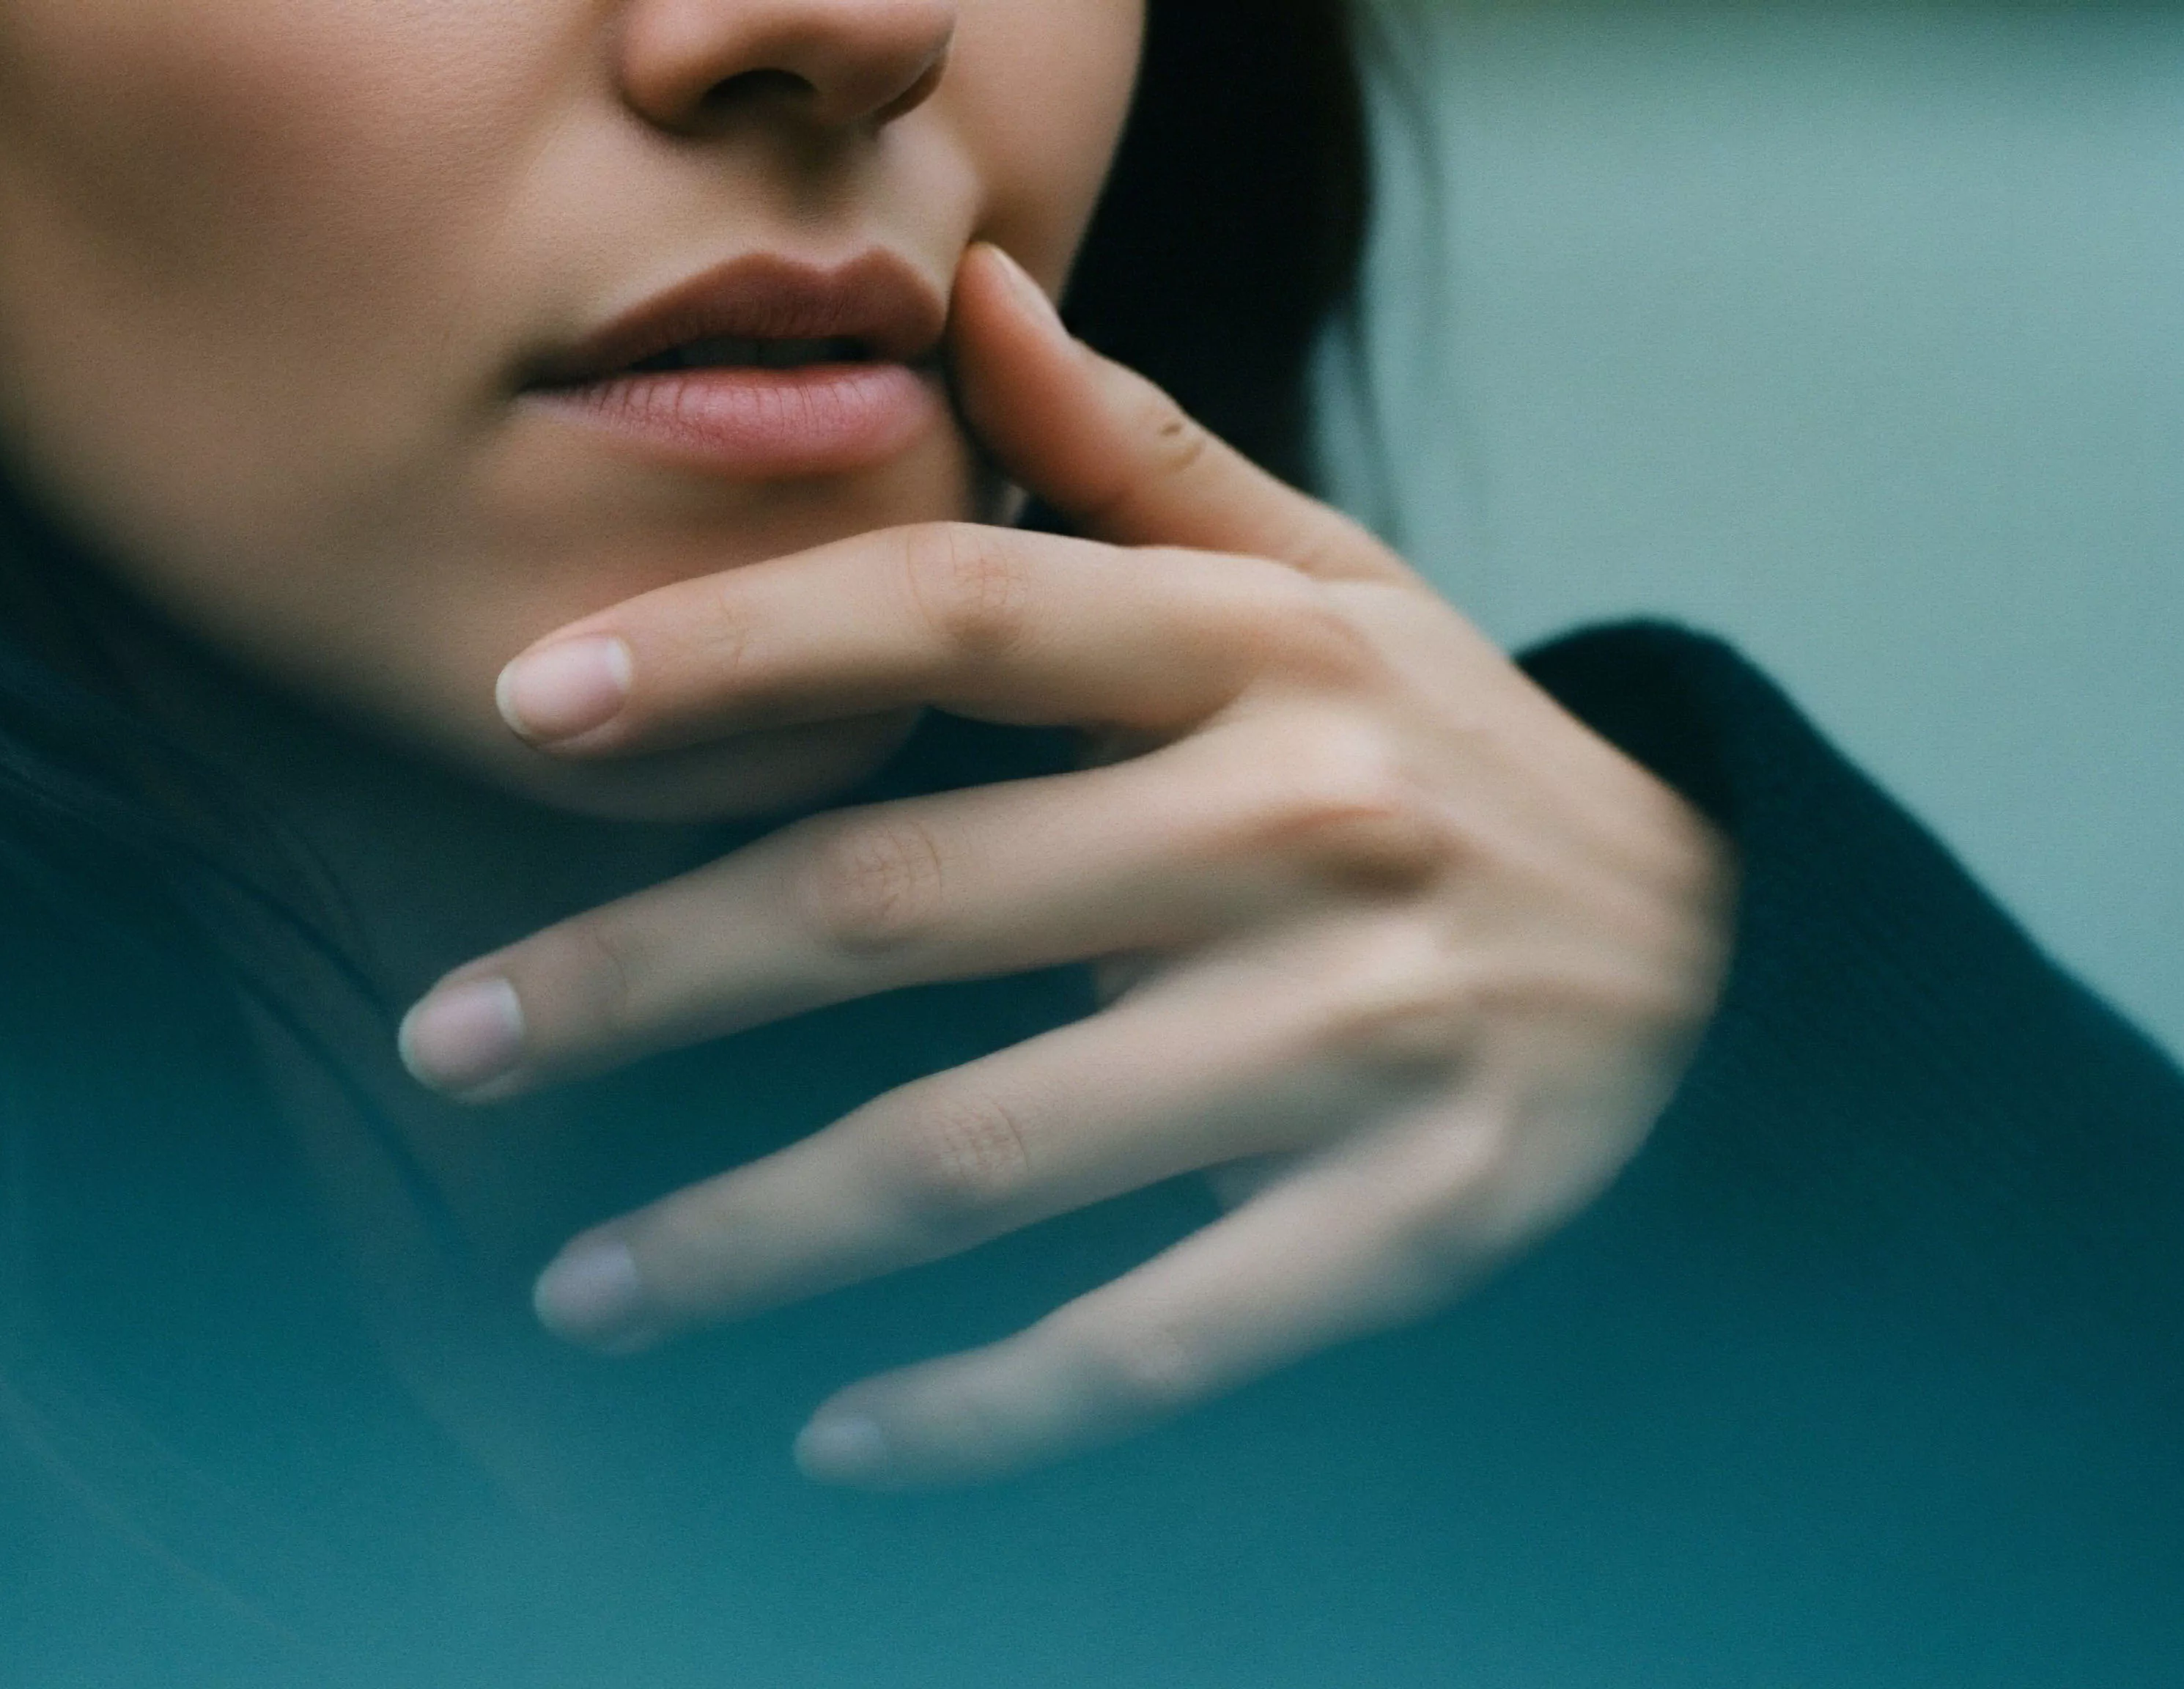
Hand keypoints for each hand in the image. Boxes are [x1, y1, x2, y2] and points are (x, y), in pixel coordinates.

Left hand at [399, 245, 1732, 1487]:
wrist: (1731, 957)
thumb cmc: (1456, 756)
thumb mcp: (1337, 578)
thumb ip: (1141, 450)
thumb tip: (969, 294)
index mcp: (1259, 650)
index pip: (957, 605)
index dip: (732, 646)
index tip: (530, 706)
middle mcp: (1299, 826)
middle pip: (900, 894)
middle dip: (642, 981)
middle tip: (451, 1045)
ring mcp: (1357, 1034)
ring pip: (987, 1146)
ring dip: (754, 1231)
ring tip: (583, 1296)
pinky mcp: (1415, 1215)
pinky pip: (1157, 1334)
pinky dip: (985, 1407)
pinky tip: (836, 1438)